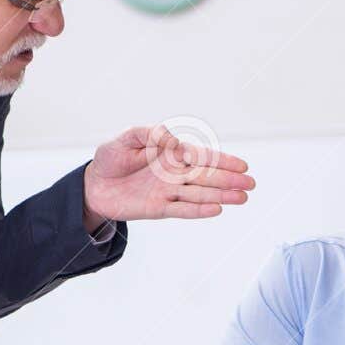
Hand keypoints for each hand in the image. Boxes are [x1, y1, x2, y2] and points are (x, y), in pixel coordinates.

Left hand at [81, 124, 254, 229]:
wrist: (93, 184)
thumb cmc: (111, 157)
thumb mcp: (126, 137)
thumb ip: (149, 134)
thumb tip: (172, 139)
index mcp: (171, 153)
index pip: (201, 156)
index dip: (222, 161)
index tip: (241, 166)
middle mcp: (174, 173)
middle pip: (206, 176)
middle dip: (229, 180)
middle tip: (251, 184)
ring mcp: (168, 191)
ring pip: (199, 194)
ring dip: (221, 196)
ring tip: (243, 199)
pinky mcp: (158, 208)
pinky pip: (182, 209)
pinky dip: (198, 210)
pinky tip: (217, 210)